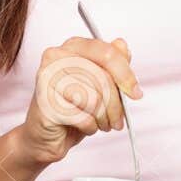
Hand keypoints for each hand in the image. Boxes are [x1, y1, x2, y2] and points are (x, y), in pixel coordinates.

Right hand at [20, 36, 141, 163]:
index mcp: (72, 46)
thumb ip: (111, 63)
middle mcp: (56, 57)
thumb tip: (122, 45)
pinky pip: (83, 117)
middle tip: (118, 119)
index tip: (135, 92)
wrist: (45, 135)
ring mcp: (47, 78)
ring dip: (104, 118)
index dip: (125, 75)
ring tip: (101, 123)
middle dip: (116, 105)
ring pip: (94, 99)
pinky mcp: (45, 103)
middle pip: (102, 79)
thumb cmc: (72, 107)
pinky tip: (85, 126)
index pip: (106, 53)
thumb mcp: (98, 84)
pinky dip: (90, 127)